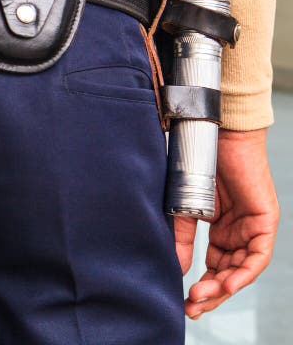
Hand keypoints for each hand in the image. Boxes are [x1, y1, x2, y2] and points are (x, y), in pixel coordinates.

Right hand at [173, 128, 278, 318]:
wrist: (215, 132)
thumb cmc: (197, 162)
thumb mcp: (184, 206)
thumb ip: (182, 237)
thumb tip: (175, 268)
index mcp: (220, 227)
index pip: (214, 266)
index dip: (202, 285)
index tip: (184, 300)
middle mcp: (239, 231)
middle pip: (229, 272)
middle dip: (212, 293)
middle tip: (192, 307)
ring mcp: (253, 227)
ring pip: (242, 268)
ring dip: (224, 287)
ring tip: (202, 298)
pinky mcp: (265, 220)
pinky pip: (257, 256)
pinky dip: (243, 272)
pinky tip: (226, 284)